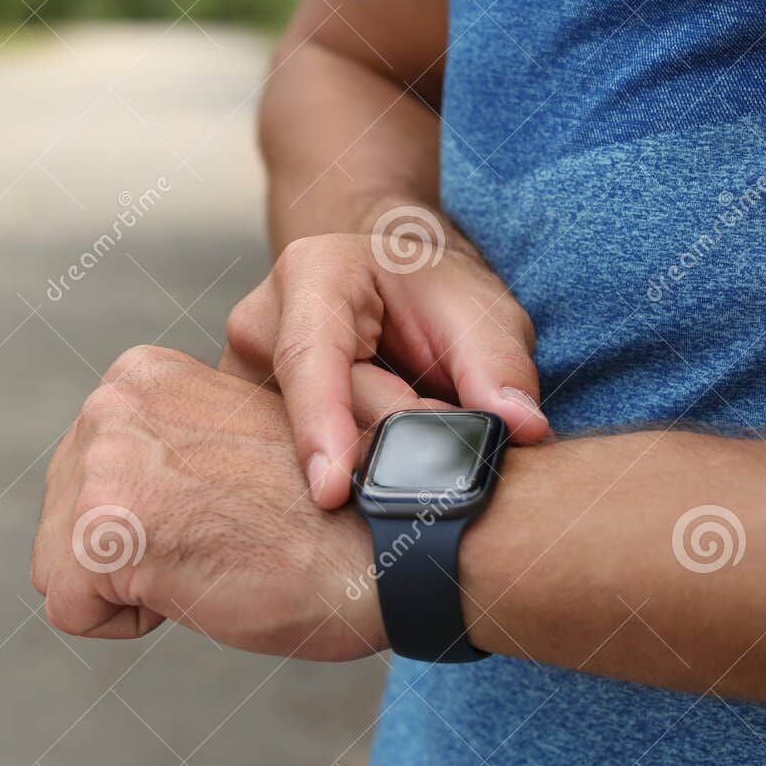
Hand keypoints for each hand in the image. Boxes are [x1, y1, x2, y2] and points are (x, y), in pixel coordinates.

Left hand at [31, 346, 453, 660]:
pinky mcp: (102, 526)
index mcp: (140, 374)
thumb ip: (168, 448)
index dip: (154, 521)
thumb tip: (124, 487)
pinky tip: (201, 586)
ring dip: (132, 588)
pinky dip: (131, 623)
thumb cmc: (332, 510)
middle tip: (225, 545)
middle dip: (131, 554)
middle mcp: (110, 401)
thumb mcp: (229, 445)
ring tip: (216, 560)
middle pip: (64, 520)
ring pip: (60, 566)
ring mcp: (104, 459)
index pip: (89, 478)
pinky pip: (71, 610)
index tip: (226, 516)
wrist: (393, 539)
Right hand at [220, 217, 547, 509]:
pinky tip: (375, 447)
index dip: (321, 426)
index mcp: (311, 274)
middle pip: (314, 415)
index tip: (331, 491)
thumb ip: (500, 367)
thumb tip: (523, 427)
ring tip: (413, 414)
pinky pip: (288, 464)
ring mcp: (242, 378)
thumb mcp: (481, 312)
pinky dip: (344, 469)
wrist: (391, 288)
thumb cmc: (432, 294)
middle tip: (444, 420)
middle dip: (383, 444)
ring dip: (365, 457)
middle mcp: (258, 323)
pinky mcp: (246, 422)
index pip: (309, 359)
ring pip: (296, 449)